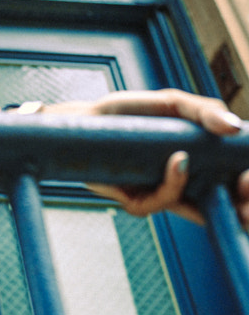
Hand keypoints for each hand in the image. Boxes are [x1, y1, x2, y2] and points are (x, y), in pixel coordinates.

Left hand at [47, 89, 246, 225]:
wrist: (82, 123)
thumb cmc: (127, 113)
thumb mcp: (169, 102)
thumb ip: (202, 111)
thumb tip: (235, 128)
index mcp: (203, 156)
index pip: (238, 175)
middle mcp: (190, 179)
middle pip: (231, 202)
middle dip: (248, 203)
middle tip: (248, 186)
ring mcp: (166, 193)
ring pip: (203, 212)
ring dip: (226, 208)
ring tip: (239, 192)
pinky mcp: (140, 201)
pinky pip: (163, 202)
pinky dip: (176, 184)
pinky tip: (179, 162)